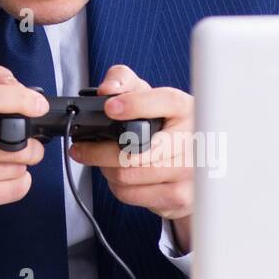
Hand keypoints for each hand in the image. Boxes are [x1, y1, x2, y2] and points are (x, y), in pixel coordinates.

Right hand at [0, 66, 50, 231]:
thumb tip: (17, 85)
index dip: (20, 99)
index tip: (37, 105)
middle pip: (15, 142)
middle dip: (29, 142)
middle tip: (22, 141)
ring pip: (18, 167)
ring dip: (19, 163)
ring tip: (1, 160)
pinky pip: (15, 190)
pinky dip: (20, 182)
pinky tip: (5, 175)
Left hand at [67, 64, 193, 251]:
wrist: (196, 159)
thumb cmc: (163, 123)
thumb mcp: (145, 94)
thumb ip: (123, 81)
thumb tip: (107, 89)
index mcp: (186, 108)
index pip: (166, 102)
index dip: (136, 104)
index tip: (110, 107)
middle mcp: (193, 140)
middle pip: (136, 151)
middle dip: (99, 150)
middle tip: (82, 147)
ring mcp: (190, 172)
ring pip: (128, 175)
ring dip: (105, 168)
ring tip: (104, 160)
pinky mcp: (181, 197)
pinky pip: (132, 194)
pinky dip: (117, 186)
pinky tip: (121, 175)